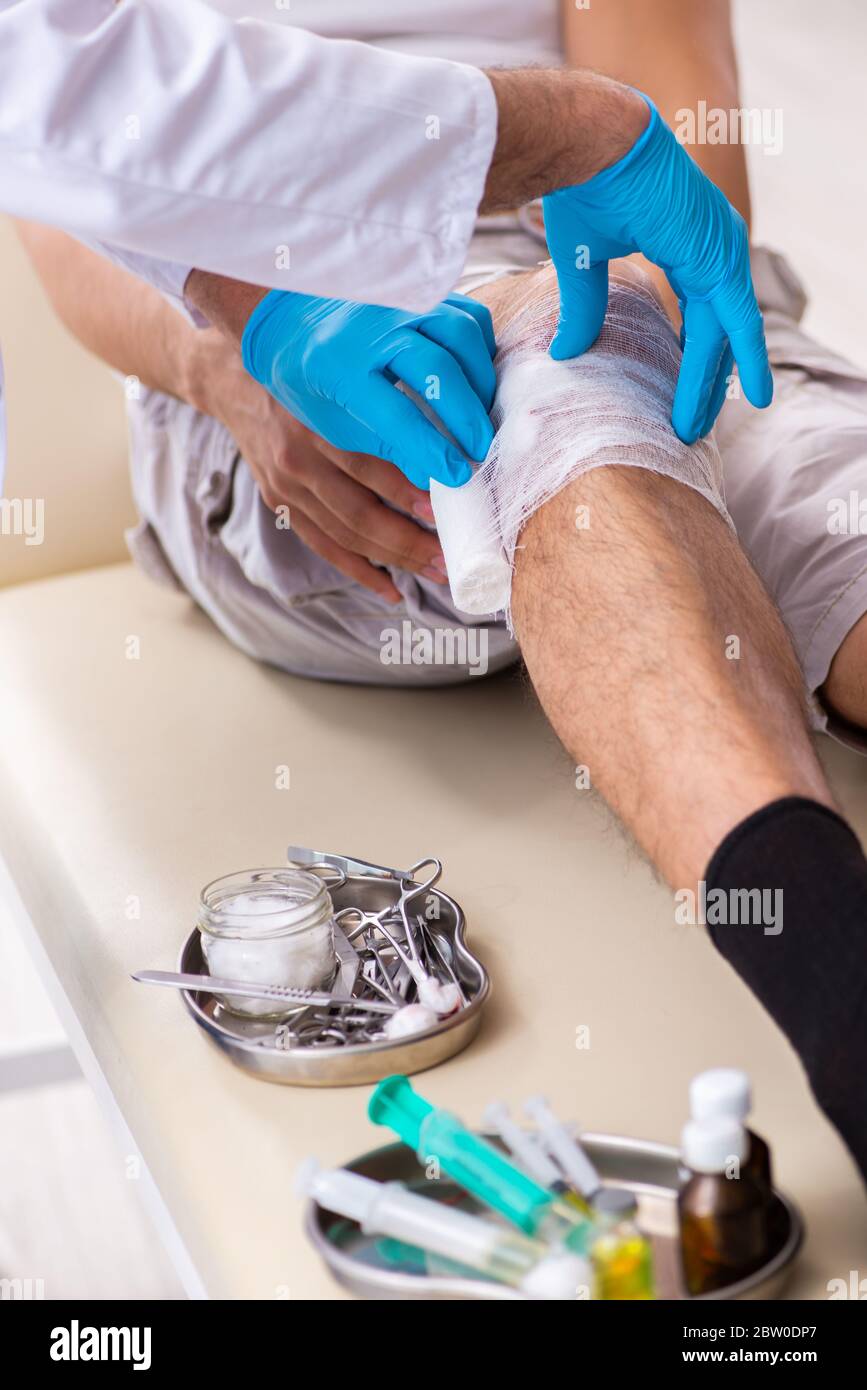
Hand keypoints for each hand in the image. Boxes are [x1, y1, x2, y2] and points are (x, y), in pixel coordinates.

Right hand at [194, 333, 447, 603]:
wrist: (236, 387)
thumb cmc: (305, 381)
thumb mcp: (339, 382)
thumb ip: (378, 412)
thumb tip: (441, 444)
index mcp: (314, 424)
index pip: (365, 465)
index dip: (403, 492)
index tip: (441, 510)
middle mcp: (297, 461)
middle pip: (358, 512)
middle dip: (407, 540)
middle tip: (447, 557)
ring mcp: (285, 489)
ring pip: (345, 536)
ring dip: (393, 559)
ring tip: (433, 571)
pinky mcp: (281, 506)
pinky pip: (324, 547)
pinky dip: (359, 570)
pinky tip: (392, 589)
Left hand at [240, 290, 495, 488]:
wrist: (289, 317)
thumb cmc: (310, 380)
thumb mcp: (334, 423)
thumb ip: (385, 447)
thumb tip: (433, 479)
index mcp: (340, 366)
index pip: (397, 413)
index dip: (432, 447)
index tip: (457, 474)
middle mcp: (372, 328)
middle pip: (437, 368)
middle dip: (467, 416)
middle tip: (480, 450)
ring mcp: (399, 302)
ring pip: (460, 334)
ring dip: (480, 381)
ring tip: (481, 417)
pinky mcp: (421, 290)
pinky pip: (468, 314)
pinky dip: (481, 348)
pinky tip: (477, 378)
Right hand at [542, 94, 772, 442]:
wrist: (592, 143)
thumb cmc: (582, 184)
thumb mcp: (581, 260)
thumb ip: (584, 307)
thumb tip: (564, 352)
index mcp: (684, 241)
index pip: (695, 313)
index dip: (687, 356)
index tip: (676, 395)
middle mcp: (712, 246)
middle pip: (714, 330)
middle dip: (702, 380)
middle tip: (690, 424)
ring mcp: (721, 251)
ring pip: (726, 334)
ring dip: (714, 384)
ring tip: (698, 429)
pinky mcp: (720, 260)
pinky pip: (737, 324)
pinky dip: (746, 361)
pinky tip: (754, 396)